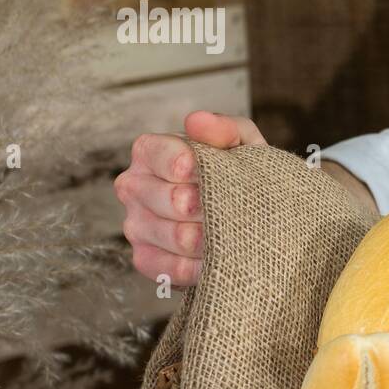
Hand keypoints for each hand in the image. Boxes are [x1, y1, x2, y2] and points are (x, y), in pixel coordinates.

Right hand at [115, 111, 265, 286]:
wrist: (254, 216)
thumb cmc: (241, 174)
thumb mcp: (243, 145)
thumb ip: (224, 128)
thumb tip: (196, 120)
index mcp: (150, 152)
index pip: (155, 154)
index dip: (186, 165)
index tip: (203, 172)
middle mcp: (134, 186)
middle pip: (167, 198)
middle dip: (207, 206)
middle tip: (229, 209)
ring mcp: (135, 225)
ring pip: (173, 235)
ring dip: (210, 238)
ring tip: (231, 234)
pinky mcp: (145, 259)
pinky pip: (168, 268)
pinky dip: (199, 266)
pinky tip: (217, 259)